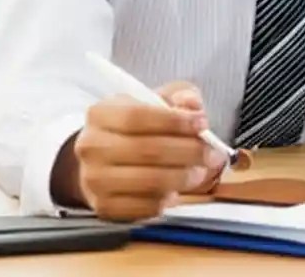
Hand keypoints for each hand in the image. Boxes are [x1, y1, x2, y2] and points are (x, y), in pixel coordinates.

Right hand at [55, 81, 227, 221]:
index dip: (175, 121)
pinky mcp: (103, 207)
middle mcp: (92, 146)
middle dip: (189, 152)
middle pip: (147, 150)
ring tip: (201, 173)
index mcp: (101, 114)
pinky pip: (142, 207)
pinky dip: (166, 201)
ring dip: (183, 178)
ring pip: (147, 181)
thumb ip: (179, 96)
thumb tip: (192, 104)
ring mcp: (94, 179)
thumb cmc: (137, 127)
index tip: (203, 123)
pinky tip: (176, 192)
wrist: (103, 160)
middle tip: (213, 154)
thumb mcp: (156, 100)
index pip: (138, 116)